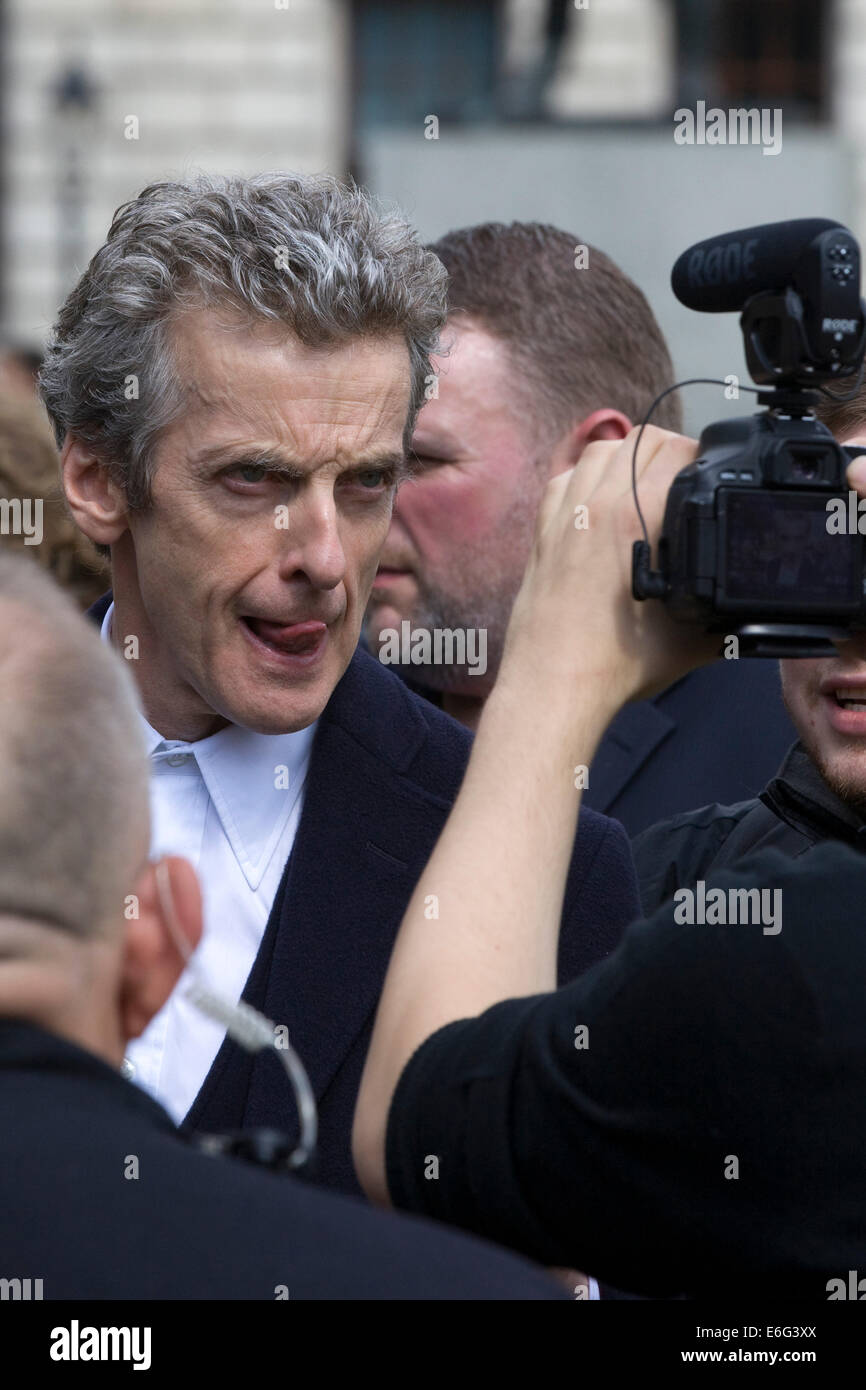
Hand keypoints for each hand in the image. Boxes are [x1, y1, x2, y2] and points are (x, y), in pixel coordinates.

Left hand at [500, 425, 720, 716]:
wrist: (553, 686)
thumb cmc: (613, 666)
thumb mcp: (692, 641)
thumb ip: (727, 622)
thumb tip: (750, 620)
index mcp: (635, 517)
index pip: (677, 451)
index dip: (704, 458)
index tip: (713, 476)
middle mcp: (595, 505)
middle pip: (640, 439)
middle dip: (671, 452)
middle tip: (686, 480)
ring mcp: (564, 516)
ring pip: (599, 450)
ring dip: (627, 455)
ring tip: (646, 483)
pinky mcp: (542, 534)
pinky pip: (563, 479)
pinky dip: (584, 477)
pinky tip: (598, 503)